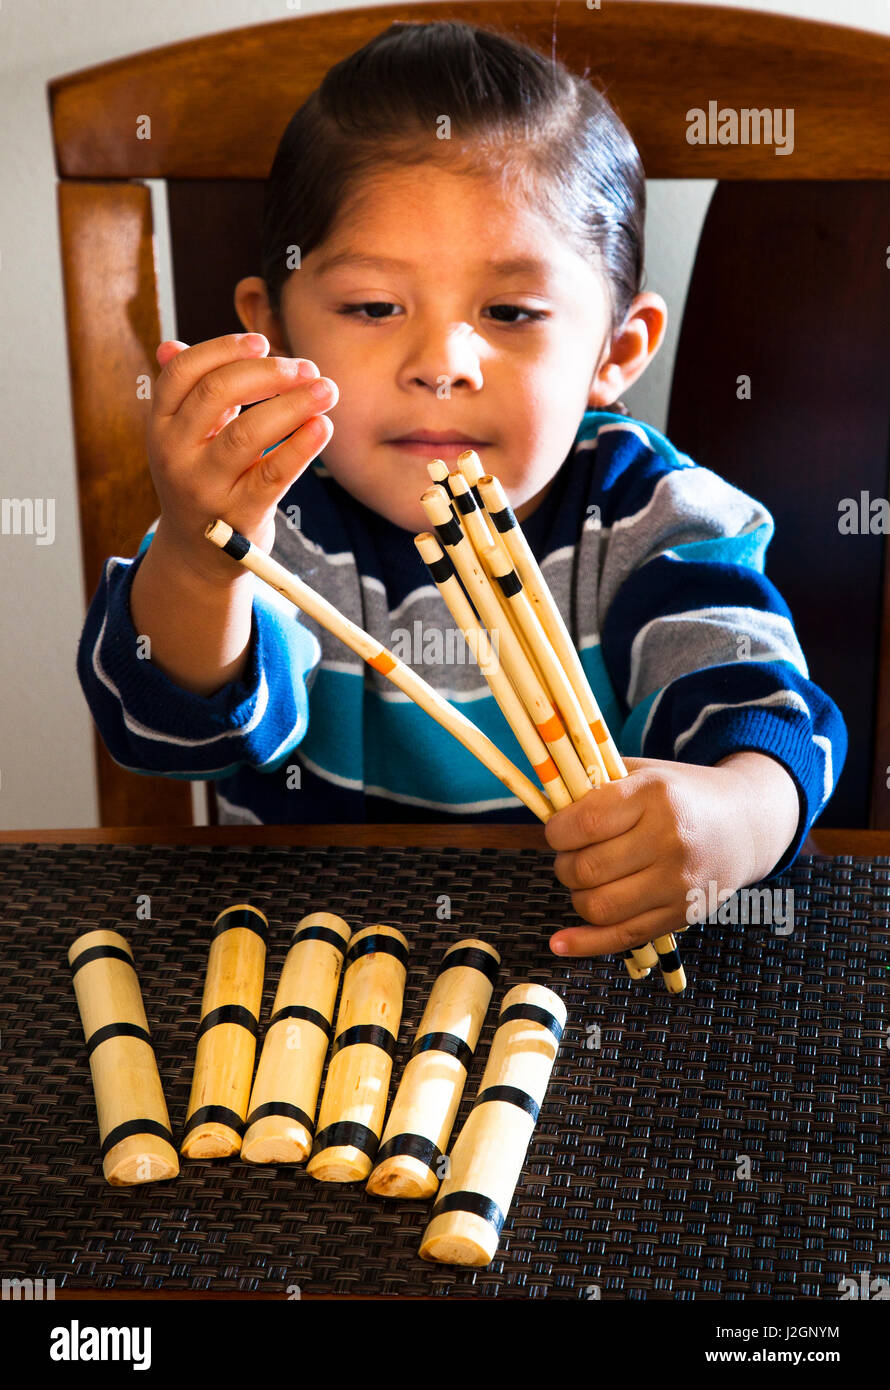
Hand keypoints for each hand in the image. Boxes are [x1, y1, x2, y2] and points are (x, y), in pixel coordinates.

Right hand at [147, 334, 338, 583]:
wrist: (198, 554)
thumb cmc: (202, 479)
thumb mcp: (184, 438)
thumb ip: (187, 394)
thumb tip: (170, 346)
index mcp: (159, 426)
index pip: (182, 373)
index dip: (223, 349)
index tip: (262, 341)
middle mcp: (175, 455)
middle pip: (217, 394)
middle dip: (268, 373)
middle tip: (307, 367)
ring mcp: (206, 488)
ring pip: (249, 433)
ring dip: (293, 404)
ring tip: (326, 390)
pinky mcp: (240, 515)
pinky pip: (274, 474)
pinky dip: (301, 446)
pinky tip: (322, 426)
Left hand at [542, 752, 798, 957]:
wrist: (745, 824)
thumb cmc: (681, 794)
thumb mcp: (644, 772)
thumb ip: (595, 782)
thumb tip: (543, 800)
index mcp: (655, 796)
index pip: (585, 823)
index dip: (557, 831)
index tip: (557, 830)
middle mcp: (669, 840)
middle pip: (587, 868)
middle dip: (564, 864)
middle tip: (571, 854)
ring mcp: (677, 883)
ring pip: (598, 906)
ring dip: (576, 895)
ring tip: (584, 879)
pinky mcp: (680, 914)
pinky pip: (623, 936)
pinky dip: (584, 943)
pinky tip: (559, 943)